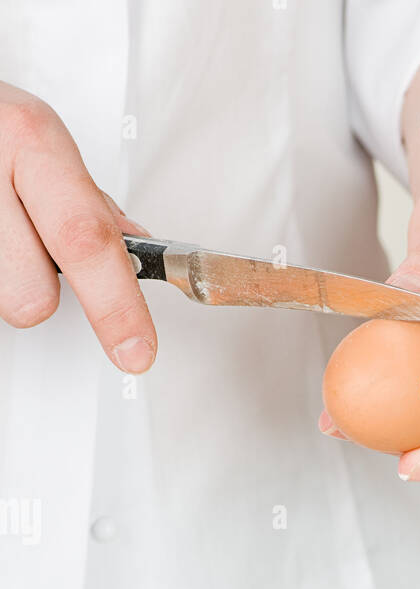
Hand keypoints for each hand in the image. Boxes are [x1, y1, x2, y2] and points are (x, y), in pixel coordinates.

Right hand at [0, 83, 155, 369]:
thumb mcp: (38, 138)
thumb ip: (85, 200)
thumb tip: (134, 253)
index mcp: (30, 138)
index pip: (86, 239)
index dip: (116, 305)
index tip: (136, 349)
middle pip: (31, 295)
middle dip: (41, 290)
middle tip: (30, 248)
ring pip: (2, 298)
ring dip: (9, 277)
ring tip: (3, 233)